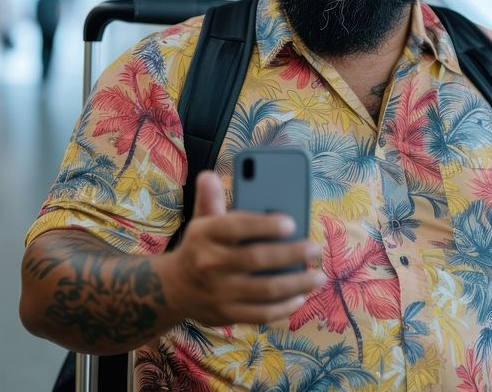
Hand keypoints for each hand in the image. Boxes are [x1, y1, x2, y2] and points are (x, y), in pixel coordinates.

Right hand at [162, 170, 324, 326]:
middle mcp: (210, 263)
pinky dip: (284, 307)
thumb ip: (211, 200)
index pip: (236, 226)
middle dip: (291, 253)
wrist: (173, 289)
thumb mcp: (201, 221)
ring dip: (297, 284)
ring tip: (318, 276)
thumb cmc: (199, 248)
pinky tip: (301, 297)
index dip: (264, 225)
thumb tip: (209, 175)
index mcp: (205, 234)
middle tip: (315, 248)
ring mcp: (219, 292)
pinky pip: (261, 314)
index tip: (292, 223)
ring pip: (265, 289)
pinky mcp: (227, 315)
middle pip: (256, 258)